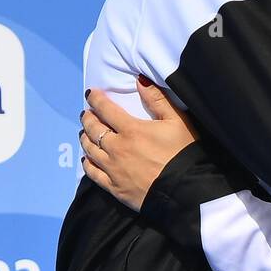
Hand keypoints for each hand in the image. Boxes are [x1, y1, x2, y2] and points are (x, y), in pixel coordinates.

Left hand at [79, 77, 198, 210]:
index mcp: (131, 130)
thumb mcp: (178, 121)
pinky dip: (87, 163)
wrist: (186, 190)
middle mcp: (117, 148)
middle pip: (93, 129)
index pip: (106, 110)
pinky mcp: (114, 187)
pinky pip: (93, 173)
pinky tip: (86, 159)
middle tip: (86, 114)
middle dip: (88, 118)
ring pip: (90, 150)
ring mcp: (113, 169)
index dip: (95, 99)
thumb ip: (158, 100)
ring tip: (84, 133)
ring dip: (85, 138)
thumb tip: (139, 80)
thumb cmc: (185, 153)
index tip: (90, 94)